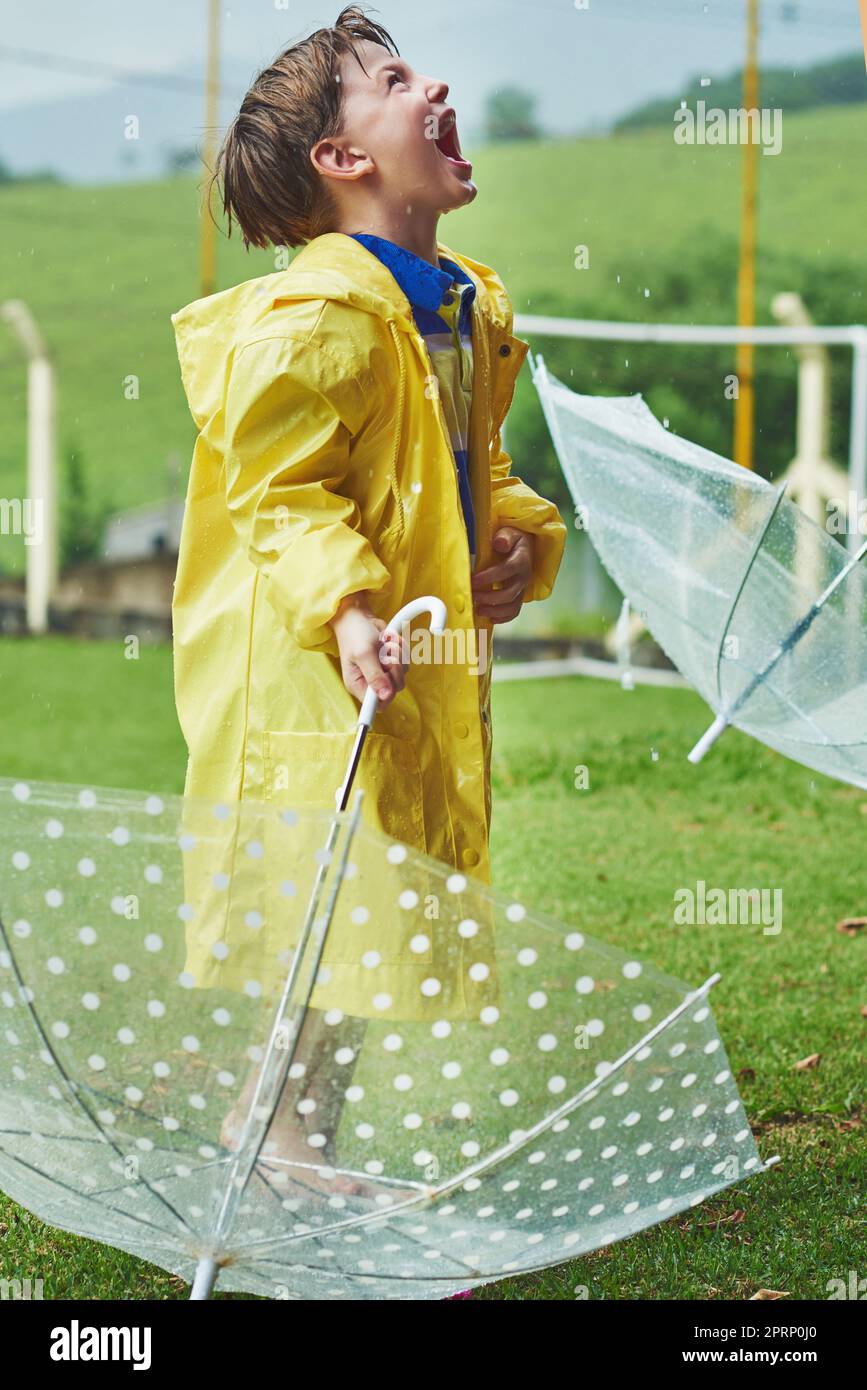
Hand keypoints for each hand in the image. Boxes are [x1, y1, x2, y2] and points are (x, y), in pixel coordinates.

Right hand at [329, 592, 408, 708]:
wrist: (358, 616)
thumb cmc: (355, 634)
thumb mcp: (363, 655)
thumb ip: (374, 676)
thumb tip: (385, 696)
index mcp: (358, 685)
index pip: (376, 705)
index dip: (387, 696)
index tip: (389, 682)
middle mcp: (371, 682)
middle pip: (395, 688)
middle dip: (394, 669)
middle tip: (386, 656)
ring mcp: (382, 672)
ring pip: (402, 673)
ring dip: (397, 655)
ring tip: (384, 644)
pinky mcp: (391, 662)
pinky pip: (406, 661)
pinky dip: (400, 648)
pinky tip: (388, 640)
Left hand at [471, 526, 533, 622]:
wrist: (524, 548)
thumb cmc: (512, 540)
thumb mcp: (510, 532)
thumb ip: (505, 536)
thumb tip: (499, 543)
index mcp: (521, 560)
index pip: (507, 570)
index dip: (490, 577)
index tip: (473, 580)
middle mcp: (523, 577)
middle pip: (509, 593)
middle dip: (489, 597)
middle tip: (472, 596)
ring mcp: (522, 589)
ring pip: (512, 606)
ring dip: (495, 611)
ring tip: (478, 610)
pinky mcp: (518, 597)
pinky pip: (513, 612)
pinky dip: (502, 618)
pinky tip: (488, 618)